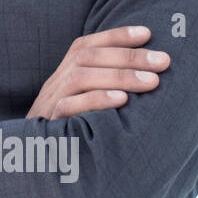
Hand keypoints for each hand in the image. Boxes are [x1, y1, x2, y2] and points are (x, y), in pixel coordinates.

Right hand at [27, 25, 169, 120]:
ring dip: (119, 75)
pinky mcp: (50, 125)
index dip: (115, 36)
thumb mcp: (83, 106)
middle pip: (86, 57)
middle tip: (163, 61)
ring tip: (152, 82)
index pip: (85, 45)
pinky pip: (69, 106)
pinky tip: (122, 100)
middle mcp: (55, 85)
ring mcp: (50, 104)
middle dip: (128, 56)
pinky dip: (97, 99)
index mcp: (63, 76)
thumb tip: (149, 74)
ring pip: (79, 77)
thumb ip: (103, 89)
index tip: (148, 34)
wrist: (34, 163)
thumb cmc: (72, 134)